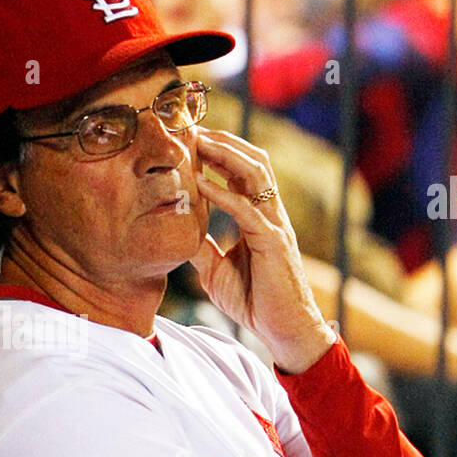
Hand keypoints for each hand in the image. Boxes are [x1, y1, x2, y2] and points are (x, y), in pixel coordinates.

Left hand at [191, 128, 335, 373]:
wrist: (282, 329)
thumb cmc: (253, 299)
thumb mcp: (213, 268)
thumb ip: (199, 245)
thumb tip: (174, 228)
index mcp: (258, 215)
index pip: (240, 171)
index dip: (217, 151)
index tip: (189, 137)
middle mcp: (269, 212)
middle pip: (251, 161)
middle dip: (222, 140)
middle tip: (190, 127)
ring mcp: (274, 224)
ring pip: (255, 174)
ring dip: (225, 154)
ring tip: (197, 141)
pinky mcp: (273, 242)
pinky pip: (247, 210)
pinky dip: (224, 193)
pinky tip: (201, 183)